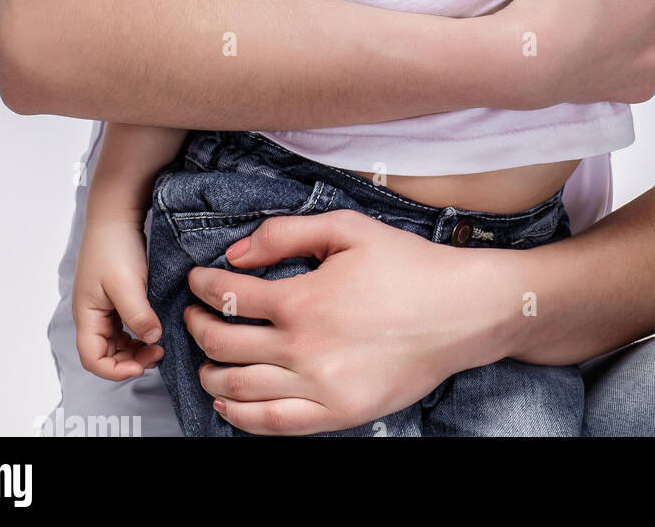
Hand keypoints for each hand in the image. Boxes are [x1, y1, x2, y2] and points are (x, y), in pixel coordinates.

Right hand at [73, 215, 164, 380]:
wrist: (116, 215)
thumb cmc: (114, 246)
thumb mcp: (127, 283)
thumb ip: (138, 314)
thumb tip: (151, 338)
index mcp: (87, 315)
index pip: (93, 358)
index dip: (115, 370)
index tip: (141, 366)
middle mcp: (92, 314)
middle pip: (105, 353)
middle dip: (129, 360)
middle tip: (157, 354)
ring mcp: (103, 306)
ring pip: (116, 341)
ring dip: (135, 348)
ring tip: (158, 344)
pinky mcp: (116, 296)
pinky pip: (124, 326)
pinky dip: (137, 333)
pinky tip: (154, 328)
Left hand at [183, 209, 513, 434]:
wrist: (460, 311)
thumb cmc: (409, 266)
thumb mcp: (348, 228)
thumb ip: (285, 233)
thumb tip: (235, 254)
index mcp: (303, 299)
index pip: (229, 296)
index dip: (202, 286)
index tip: (197, 281)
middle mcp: (303, 348)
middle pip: (223, 343)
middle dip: (198, 325)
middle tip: (194, 314)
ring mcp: (318, 386)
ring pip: (238, 387)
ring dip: (209, 371)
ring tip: (207, 356)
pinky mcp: (336, 413)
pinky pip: (271, 425)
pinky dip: (239, 415)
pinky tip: (228, 400)